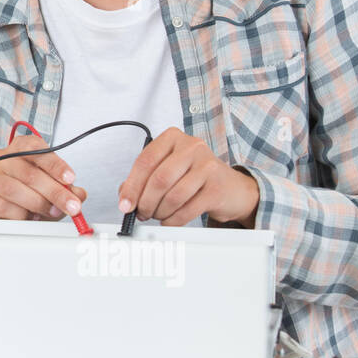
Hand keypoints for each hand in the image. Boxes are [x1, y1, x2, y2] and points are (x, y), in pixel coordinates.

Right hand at [0, 133, 87, 220]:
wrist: (13, 206)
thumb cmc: (34, 189)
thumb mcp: (54, 183)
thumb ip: (68, 187)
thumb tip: (79, 195)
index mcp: (20, 147)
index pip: (35, 148)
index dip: (54, 164)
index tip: (70, 179)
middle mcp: (2, 160)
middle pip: (28, 173)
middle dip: (54, 191)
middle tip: (71, 205)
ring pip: (13, 190)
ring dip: (38, 204)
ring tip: (53, 212)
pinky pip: (5, 207)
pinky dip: (23, 215)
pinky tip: (32, 217)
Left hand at [117, 127, 259, 226]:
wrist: (232, 188)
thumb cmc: (194, 177)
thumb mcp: (168, 170)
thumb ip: (144, 179)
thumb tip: (125, 198)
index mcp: (173, 137)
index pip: (145, 161)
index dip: (131, 186)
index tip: (125, 204)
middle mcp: (191, 146)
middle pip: (159, 179)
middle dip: (145, 202)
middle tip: (141, 214)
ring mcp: (207, 165)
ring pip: (173, 195)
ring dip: (159, 212)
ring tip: (157, 216)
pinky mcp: (217, 187)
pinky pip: (187, 209)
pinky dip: (173, 220)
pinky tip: (169, 221)